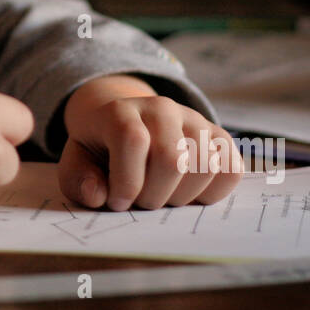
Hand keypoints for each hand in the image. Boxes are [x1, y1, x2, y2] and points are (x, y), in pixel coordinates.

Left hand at [57, 75, 242, 210]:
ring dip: (182, 198)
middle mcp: (162, 108)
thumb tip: (98, 194)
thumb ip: (79, 180)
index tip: (118, 202)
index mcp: (121, 111)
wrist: (126, 124)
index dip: (126, 181)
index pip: (133, 140)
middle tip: (141, 201)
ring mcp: (194, 120)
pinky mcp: (219, 136)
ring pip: (205, 167)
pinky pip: (232, 169)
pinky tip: (187, 192)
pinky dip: (212, 192)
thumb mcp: (77, 163)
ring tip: (162, 195)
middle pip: (173, 160)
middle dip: (154, 197)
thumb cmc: (101, 151)